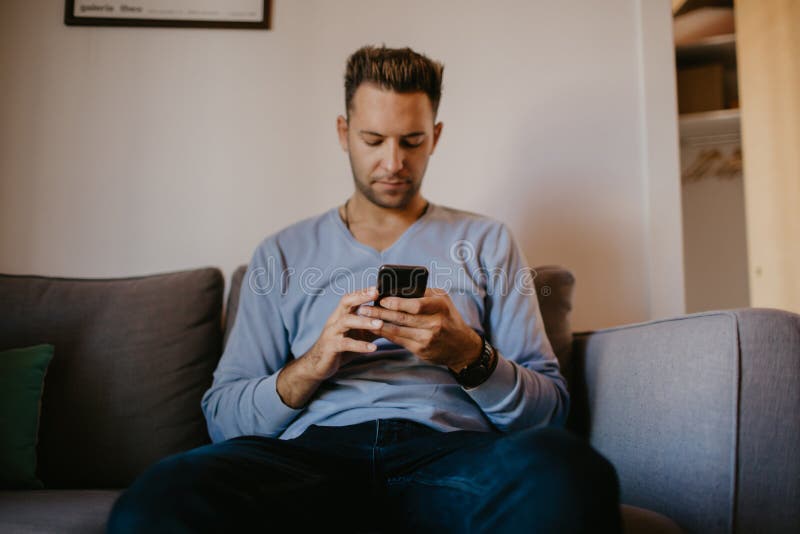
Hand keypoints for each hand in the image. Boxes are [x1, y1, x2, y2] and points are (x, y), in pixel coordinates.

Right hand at [300, 287, 383, 380]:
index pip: (351, 298)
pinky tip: (373, 348)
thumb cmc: (340, 347)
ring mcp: (332, 333)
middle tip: (376, 294)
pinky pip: (345, 344)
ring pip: (346, 321)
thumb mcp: (357, 335)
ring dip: (364, 321)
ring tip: (380, 324)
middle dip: (361, 297)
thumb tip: (392, 320)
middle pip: (346, 302)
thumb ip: (371, 327)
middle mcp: (335, 320)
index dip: (363, 292)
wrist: (317, 365)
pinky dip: (360, 345)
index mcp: (341, 315)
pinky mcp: (331, 347)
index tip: (377, 287)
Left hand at [359, 288, 482, 370]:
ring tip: (363, 318)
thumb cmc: (448, 317)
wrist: (461, 347)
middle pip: (402, 318)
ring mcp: (427, 339)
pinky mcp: (421, 350)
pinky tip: (374, 328)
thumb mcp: (443, 301)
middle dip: (380, 312)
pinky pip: (398, 340)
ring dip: (378, 324)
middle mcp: (435, 324)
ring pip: (397, 331)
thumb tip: (398, 287)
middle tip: (363, 307)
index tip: (381, 298)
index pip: (415, 305)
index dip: (396, 302)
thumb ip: (423, 293)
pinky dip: (384, 333)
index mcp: (440, 307)